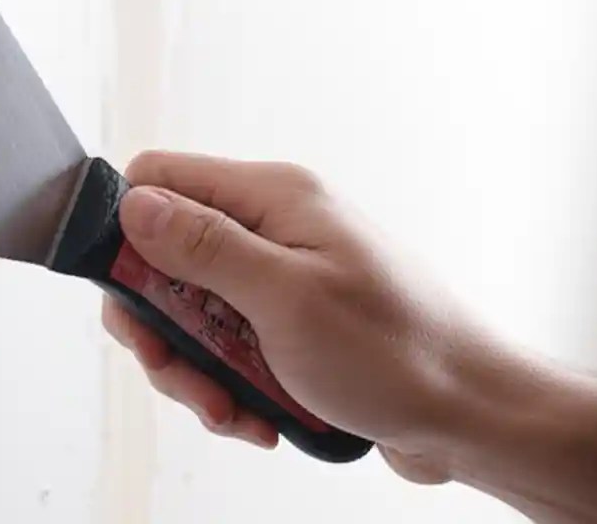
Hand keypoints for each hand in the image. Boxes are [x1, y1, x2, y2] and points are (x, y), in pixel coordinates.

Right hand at [102, 151, 500, 481]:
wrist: (471, 415)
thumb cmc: (399, 353)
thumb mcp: (286, 299)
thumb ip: (204, 247)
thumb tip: (133, 205)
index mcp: (273, 198)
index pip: (160, 179)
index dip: (125, 235)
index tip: (134, 301)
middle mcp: (274, 227)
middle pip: (166, 257)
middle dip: (162, 326)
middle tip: (183, 374)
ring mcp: (282, 275)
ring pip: (193, 312)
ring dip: (198, 369)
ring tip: (233, 411)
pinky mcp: (290, 321)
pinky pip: (229, 346)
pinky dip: (231, 386)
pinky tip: (259, 416)